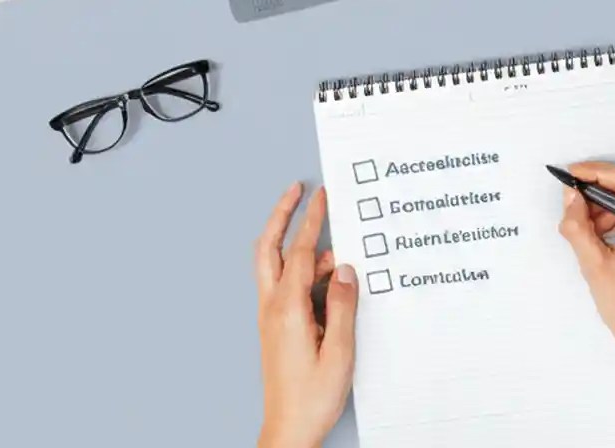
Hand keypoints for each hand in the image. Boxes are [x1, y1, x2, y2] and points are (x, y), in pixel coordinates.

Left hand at [255, 183, 357, 447]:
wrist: (288, 429)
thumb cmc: (311, 397)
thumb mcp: (339, 351)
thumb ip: (342, 305)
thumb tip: (344, 269)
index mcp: (287, 310)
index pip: (299, 252)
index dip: (311, 221)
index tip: (320, 196)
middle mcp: (272, 308)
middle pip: (269, 248)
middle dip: (281, 215)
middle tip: (295, 191)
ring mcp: (270, 316)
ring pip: (274, 265)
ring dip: (296, 246)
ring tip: (332, 248)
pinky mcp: (275, 326)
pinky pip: (283, 285)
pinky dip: (300, 270)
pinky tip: (325, 277)